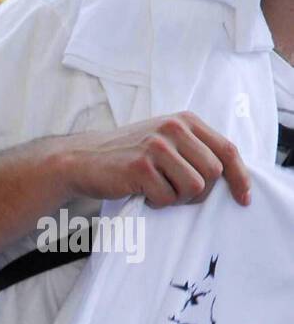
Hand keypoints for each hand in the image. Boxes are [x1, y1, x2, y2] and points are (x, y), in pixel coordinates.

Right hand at [57, 112, 250, 208]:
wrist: (80, 159)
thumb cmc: (124, 156)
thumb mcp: (163, 141)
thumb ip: (192, 149)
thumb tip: (228, 175)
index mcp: (184, 121)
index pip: (227, 150)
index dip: (239, 177)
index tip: (243, 198)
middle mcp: (174, 129)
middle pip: (213, 172)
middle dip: (200, 193)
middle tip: (178, 195)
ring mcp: (157, 147)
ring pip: (194, 187)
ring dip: (177, 199)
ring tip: (158, 192)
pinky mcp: (141, 167)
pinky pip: (167, 197)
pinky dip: (157, 203)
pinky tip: (142, 194)